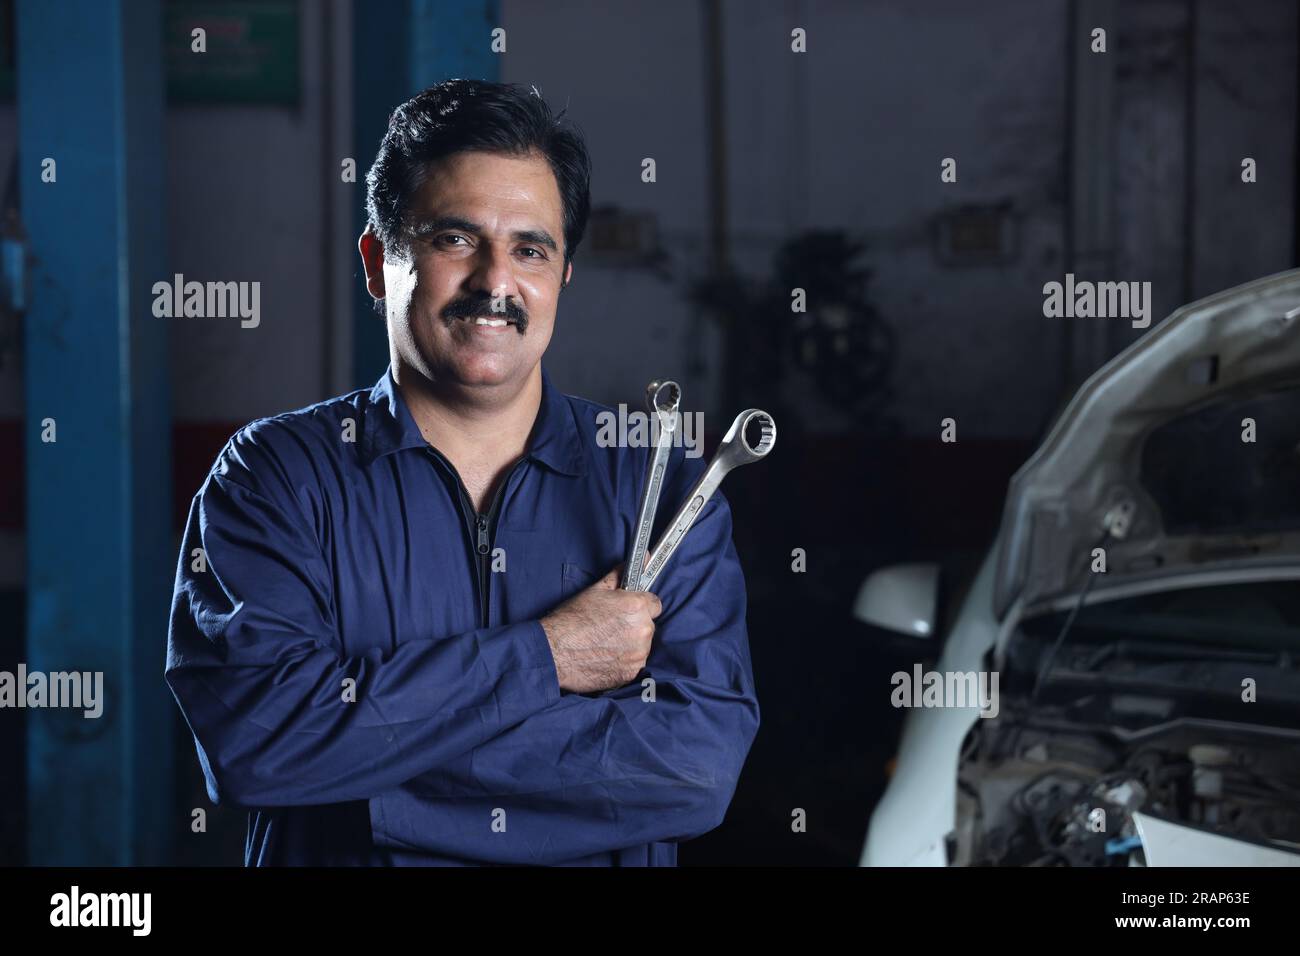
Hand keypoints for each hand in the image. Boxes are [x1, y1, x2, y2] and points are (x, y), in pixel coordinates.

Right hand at [540, 567, 661, 692]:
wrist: (554, 652)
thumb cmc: (571, 619)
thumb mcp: (595, 591)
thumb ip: (621, 574)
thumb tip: (643, 557)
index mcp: (636, 607)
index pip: (655, 604)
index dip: (640, 606)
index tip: (628, 610)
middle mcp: (642, 630)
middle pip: (648, 625)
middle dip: (634, 625)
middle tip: (610, 627)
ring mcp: (638, 654)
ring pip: (642, 646)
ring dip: (629, 644)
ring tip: (605, 644)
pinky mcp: (631, 673)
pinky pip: (634, 664)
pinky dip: (623, 662)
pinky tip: (605, 657)